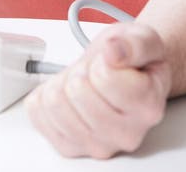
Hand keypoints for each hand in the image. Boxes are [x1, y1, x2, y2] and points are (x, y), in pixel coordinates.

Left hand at [25, 22, 170, 158]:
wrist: (127, 75)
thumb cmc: (134, 59)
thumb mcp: (142, 38)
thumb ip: (134, 44)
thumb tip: (114, 51)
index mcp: (147, 107)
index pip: (103, 76)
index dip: (102, 60)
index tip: (112, 61)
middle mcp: (126, 134)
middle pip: (77, 90)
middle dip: (82, 71)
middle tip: (97, 73)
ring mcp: (97, 145)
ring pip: (54, 103)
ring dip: (63, 83)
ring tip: (85, 83)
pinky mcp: (69, 147)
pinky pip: (38, 114)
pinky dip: (45, 95)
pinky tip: (67, 95)